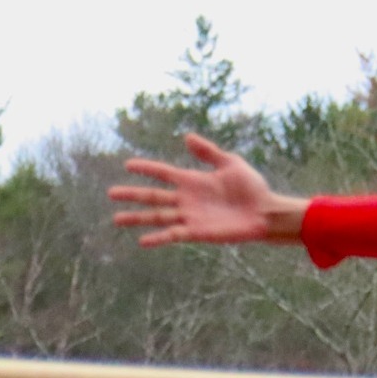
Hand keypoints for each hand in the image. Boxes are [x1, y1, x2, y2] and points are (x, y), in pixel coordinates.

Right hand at [108, 133, 307, 246]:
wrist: (266, 211)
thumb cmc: (251, 187)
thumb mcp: (231, 163)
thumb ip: (209, 152)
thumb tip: (187, 137)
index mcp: (193, 181)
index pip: (163, 173)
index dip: (146, 168)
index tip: (127, 165)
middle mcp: (187, 199)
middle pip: (153, 196)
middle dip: (132, 195)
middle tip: (111, 193)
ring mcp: (190, 217)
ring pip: (158, 216)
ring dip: (137, 218)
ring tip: (116, 219)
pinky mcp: (198, 232)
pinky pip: (174, 235)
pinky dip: (159, 238)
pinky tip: (143, 241)